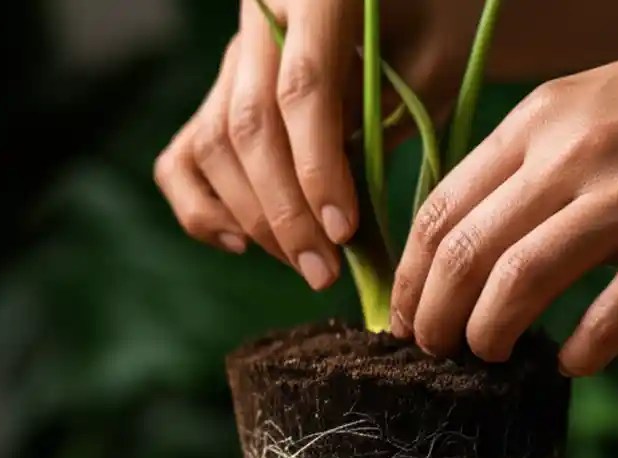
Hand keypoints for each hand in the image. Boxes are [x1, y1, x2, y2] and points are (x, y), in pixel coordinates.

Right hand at [153, 1, 475, 289]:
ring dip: (255, 221)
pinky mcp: (214, 99)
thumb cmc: (436, 34)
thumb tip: (347, 221)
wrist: (412, 6)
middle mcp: (259, 18)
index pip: (302, 89)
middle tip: (323, 271)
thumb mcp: (433, 64)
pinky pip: (181, 162)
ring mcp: (231, 60)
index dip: (317, 168)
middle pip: (249, 127)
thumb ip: (390, 122)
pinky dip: (202, 211)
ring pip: (213, 148)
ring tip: (306, 263)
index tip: (342, 232)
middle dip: (285, 214)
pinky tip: (243, 243)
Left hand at [391, 8, 617, 375]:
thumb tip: (473, 236)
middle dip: (433, 317)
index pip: (439, 209)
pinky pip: (612, 315)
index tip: (403, 315)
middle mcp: (573, 154)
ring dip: (488, 336)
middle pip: (465, 253)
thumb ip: (530, 161)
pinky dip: (581, 352)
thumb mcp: (592, 103)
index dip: (409, 276)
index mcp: (540, 121)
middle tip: (431, 352)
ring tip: (487, 358)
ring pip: (518, 284)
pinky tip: (572, 363)